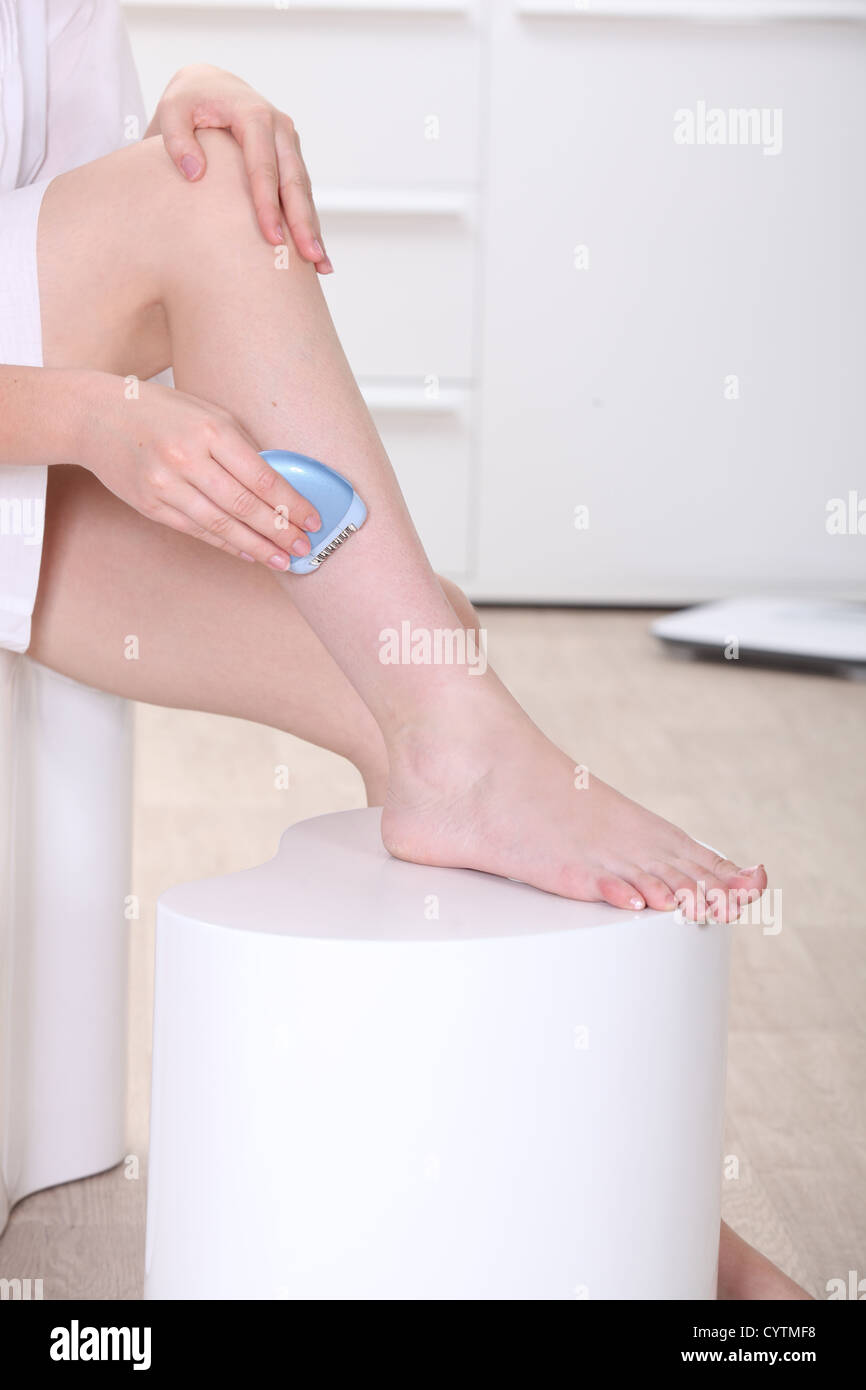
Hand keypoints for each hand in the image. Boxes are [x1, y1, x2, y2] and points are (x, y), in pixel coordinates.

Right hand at [77, 373, 321, 569]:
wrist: (96, 416)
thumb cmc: (160, 411)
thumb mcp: (207, 413)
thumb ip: (240, 446)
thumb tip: (279, 484)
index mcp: (210, 429)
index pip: (261, 475)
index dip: (290, 503)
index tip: (312, 519)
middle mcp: (187, 457)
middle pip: (244, 505)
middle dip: (279, 531)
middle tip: (303, 547)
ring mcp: (165, 484)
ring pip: (221, 524)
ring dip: (256, 546)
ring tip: (281, 560)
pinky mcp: (150, 504)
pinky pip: (196, 529)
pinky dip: (225, 543)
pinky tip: (247, 552)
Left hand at [146, 64, 331, 269]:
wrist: (210, 86)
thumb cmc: (188, 102)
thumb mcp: (172, 112)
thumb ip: (176, 140)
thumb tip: (195, 174)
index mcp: (253, 114)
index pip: (263, 166)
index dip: (268, 204)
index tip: (271, 238)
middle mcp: (279, 127)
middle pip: (293, 181)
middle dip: (302, 222)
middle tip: (308, 257)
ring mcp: (288, 143)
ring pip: (304, 191)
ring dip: (313, 228)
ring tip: (321, 266)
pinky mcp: (290, 158)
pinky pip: (302, 194)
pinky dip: (309, 223)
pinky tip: (317, 255)